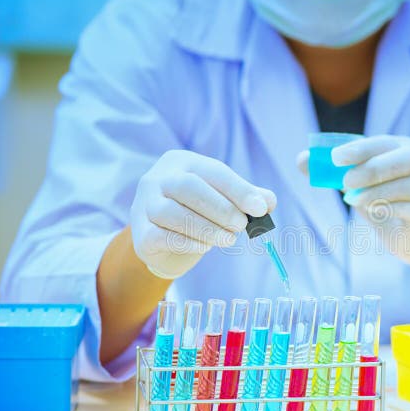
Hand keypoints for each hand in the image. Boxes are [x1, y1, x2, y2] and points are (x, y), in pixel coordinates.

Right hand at [130, 150, 275, 278]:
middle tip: (242, 226)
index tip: (261, 208)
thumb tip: (269, 201)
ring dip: (205, 228)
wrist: (164, 241)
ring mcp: (144, 204)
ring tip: (229, 239)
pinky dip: (186, 242)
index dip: (239, 189)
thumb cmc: (197, 213)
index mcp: (182, 162)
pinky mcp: (139, 233)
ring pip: (171, 212)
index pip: (213, 170)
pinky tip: (205, 247)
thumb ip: (246, 198)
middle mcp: (157, 178)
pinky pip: (159, 236)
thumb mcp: (223, 200)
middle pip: (188, 187)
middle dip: (220, 208)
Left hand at [307, 135, 409, 267]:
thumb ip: (332, 172)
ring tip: (354, 200)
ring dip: (376, 193)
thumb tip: (301, 159)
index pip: (381, 143)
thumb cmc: (384, 200)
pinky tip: (375, 212)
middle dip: (369, 169)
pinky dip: (390, 210)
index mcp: (404, 147)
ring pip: (406, 186)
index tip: (335, 157)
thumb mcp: (358, 184)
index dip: (358, 149)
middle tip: (344, 182)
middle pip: (400, 160)